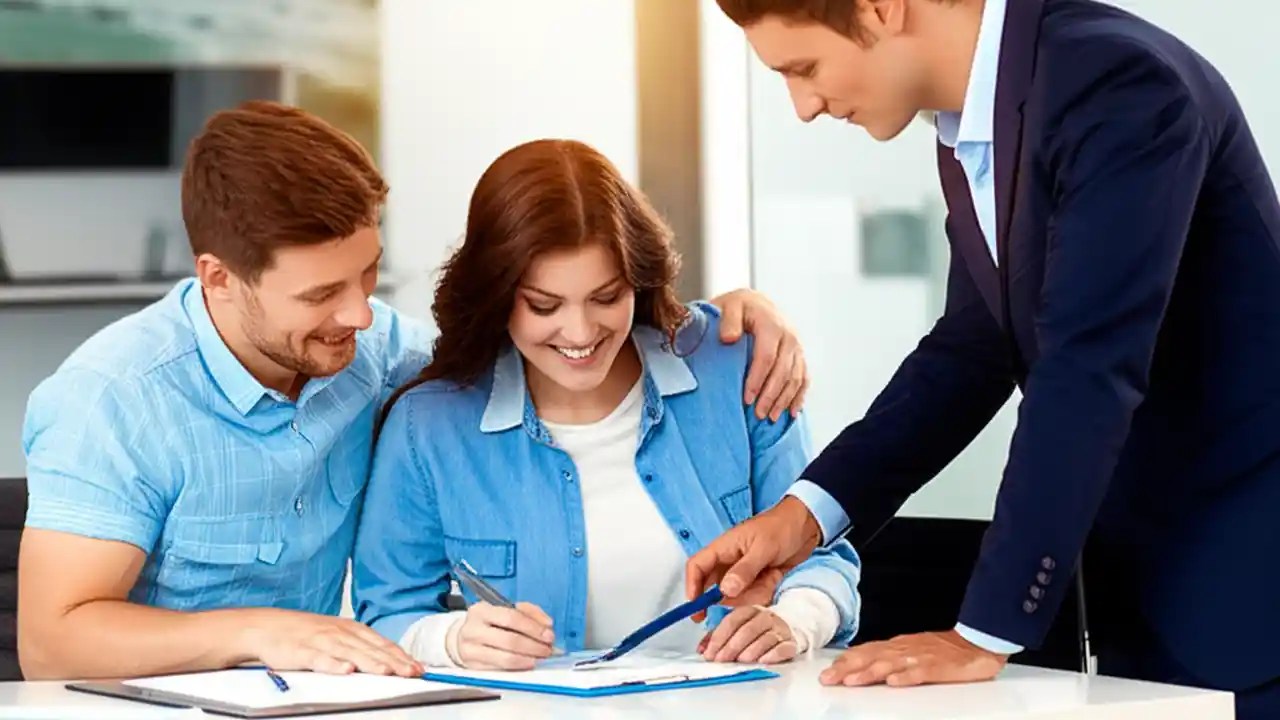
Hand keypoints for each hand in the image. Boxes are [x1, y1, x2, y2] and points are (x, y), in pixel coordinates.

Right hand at [241, 609, 423, 676]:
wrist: (268, 626)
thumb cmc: (306, 633)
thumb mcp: (338, 635)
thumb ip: (361, 647)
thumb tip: (389, 661)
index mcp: (351, 629)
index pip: (382, 644)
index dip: (401, 656)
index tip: (418, 668)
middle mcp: (340, 633)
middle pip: (372, 649)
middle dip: (394, 662)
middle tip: (412, 673)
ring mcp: (321, 641)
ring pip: (350, 653)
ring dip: (370, 663)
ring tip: (387, 672)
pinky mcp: (301, 651)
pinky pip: (319, 659)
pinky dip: (333, 664)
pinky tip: (345, 671)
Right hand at [454, 602, 555, 670]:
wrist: (461, 639)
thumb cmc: (489, 624)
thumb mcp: (504, 609)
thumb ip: (527, 612)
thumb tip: (546, 624)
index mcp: (481, 610)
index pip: (511, 618)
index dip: (533, 627)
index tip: (548, 634)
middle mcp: (473, 630)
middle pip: (510, 640)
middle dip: (534, 646)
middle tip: (548, 649)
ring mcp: (471, 651)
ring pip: (506, 658)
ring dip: (529, 659)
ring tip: (540, 657)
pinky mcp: (473, 667)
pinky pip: (501, 670)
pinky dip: (519, 667)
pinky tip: (528, 663)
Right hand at [685, 496, 821, 618]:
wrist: (806, 525)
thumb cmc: (782, 527)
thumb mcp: (763, 548)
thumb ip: (744, 570)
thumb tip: (724, 591)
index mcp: (724, 547)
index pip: (697, 567)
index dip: (692, 587)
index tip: (696, 607)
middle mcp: (729, 561)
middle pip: (714, 587)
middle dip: (728, 598)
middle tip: (744, 599)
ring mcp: (743, 572)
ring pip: (736, 595)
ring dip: (753, 594)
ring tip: (769, 578)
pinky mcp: (757, 580)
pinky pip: (753, 595)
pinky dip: (764, 592)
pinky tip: (775, 578)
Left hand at [698, 606, 796, 664]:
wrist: (790, 628)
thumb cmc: (758, 631)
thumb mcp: (738, 629)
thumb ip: (719, 637)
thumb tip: (703, 649)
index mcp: (749, 611)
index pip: (732, 621)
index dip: (719, 638)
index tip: (710, 653)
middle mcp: (765, 617)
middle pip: (747, 630)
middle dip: (732, 646)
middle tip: (722, 660)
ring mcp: (780, 629)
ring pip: (765, 638)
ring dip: (751, 650)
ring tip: (741, 661)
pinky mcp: (791, 642)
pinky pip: (783, 647)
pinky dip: (772, 655)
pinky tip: (762, 661)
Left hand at [710, 289, 808, 420]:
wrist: (755, 302)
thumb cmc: (738, 308)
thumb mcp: (729, 306)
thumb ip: (728, 320)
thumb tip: (729, 338)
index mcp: (771, 324)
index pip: (767, 356)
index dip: (757, 379)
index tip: (747, 398)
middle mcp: (789, 335)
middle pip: (783, 371)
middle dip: (771, 395)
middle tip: (758, 414)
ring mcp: (797, 346)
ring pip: (796, 377)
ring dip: (784, 400)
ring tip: (771, 418)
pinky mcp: (799, 355)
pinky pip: (804, 378)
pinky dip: (799, 396)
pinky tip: (792, 412)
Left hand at [819, 630, 1008, 686]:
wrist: (978, 641)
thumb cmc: (944, 649)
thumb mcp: (911, 650)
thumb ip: (889, 657)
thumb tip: (862, 665)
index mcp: (897, 646)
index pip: (865, 651)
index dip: (845, 661)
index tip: (827, 671)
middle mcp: (905, 649)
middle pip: (871, 657)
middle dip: (847, 668)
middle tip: (828, 679)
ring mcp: (921, 657)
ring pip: (890, 664)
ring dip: (869, 672)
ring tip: (852, 681)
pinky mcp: (939, 667)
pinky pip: (921, 672)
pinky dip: (906, 676)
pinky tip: (894, 683)